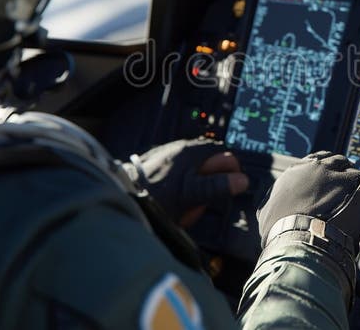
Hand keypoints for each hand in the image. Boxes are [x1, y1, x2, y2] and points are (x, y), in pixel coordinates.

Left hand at [126, 138, 248, 226]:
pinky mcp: (155, 168)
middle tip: (204, 203)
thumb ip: (217, 186)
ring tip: (184, 210)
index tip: (232, 189)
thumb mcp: (191, 193)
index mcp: (191, 151)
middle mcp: (179, 150)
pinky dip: (179, 193)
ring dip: (194, 192)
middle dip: (211, 184)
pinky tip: (171, 207)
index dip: (231, 173)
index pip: (224, 156)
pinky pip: (177, 180)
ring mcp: (166, 158)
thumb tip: (242, 181)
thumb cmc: (154, 195)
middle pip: (209, 165)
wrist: (117, 196)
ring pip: (193, 174)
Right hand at [256, 151, 359, 252]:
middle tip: (344, 186)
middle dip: (339, 172)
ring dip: (354, 179)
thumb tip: (269, 205)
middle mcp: (314, 168)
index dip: (321, 173)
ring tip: (359, 193)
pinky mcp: (354, 183)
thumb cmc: (281, 231)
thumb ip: (270, 202)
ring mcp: (335, 174)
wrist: (299, 240)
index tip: (325, 181)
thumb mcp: (265, 212)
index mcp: (294, 172)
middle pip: (333, 160)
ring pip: (350, 166)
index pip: (312, 162)